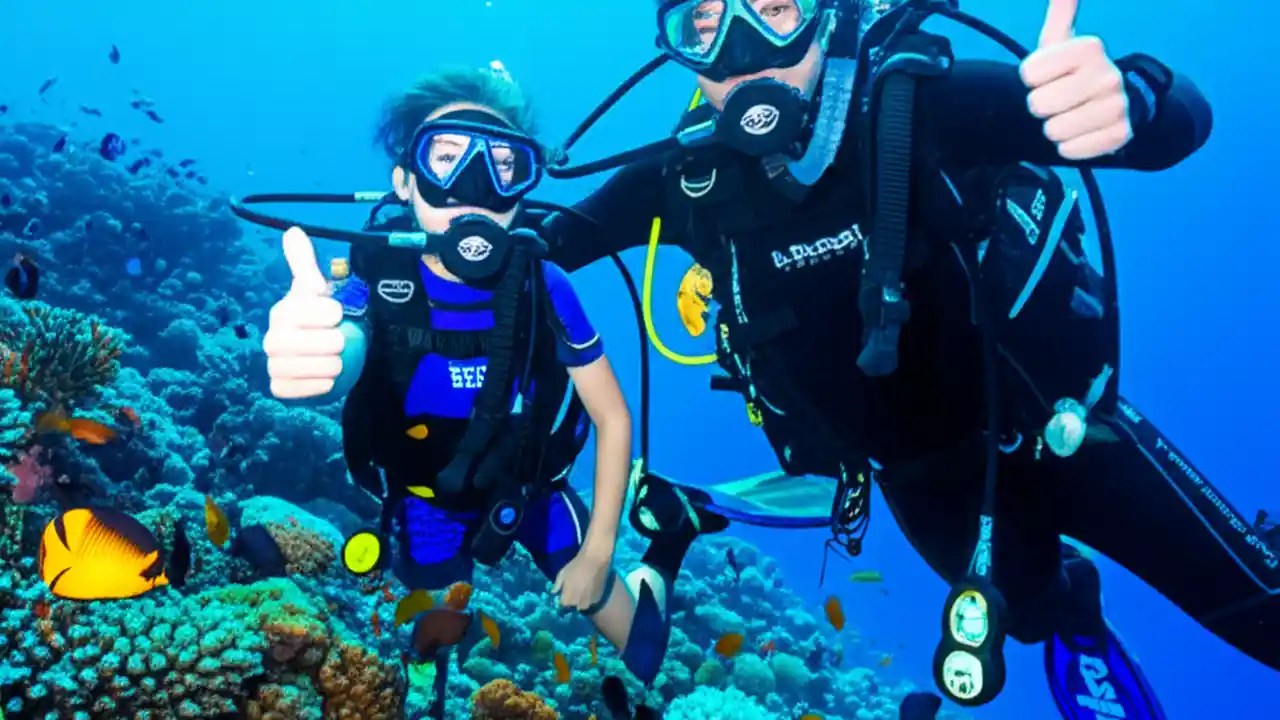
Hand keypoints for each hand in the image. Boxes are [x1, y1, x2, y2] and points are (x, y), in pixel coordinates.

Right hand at [263, 227, 345, 398]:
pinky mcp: (278, 387)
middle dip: (333, 343)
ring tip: (338, 360)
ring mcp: (273, 364)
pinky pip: (292, 390)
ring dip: (329, 366)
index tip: (338, 314)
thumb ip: (305, 262)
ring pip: (301, 368)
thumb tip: (292, 230)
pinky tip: (327, 379)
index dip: (330, 314)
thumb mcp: (316, 289)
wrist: (326, 351)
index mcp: (283, 312)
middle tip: (342, 341)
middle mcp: (272, 338)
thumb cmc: (322, 317)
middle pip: (306, 344)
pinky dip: (315, 387)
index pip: (310, 312)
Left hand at [551, 548, 613, 611]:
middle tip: (574, 590)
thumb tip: (554, 593)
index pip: (563, 604)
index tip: (565, 592)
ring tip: (582, 590)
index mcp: (568, 598)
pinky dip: (589, 598)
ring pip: (583, 605)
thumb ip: (557, 585)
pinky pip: (591, 602)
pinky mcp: (598, 598)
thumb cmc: (576, 566)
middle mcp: (578, 603)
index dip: (563, 598)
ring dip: (581, 600)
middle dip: (572, 600)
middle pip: (573, 606)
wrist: (594, 561)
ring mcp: (588, 602)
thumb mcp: (562, 574)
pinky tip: (589, 589)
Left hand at [1020, 0, 1131, 159]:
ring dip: (1054, 128)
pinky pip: (1070, 150)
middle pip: (1038, 104)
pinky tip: (1081, 132)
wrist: (1116, 102)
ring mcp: (1116, 106)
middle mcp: (1108, 74)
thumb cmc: (1074, 72)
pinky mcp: (1119, 135)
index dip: (1032, 78)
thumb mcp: (1061, 43)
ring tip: (1070, 115)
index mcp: (1090, 47)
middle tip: (1059, 99)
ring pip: (1052, 130)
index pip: (1029, 73)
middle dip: (1042, 105)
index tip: (1049, 75)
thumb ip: (1059, 15)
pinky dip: (1069, 147)